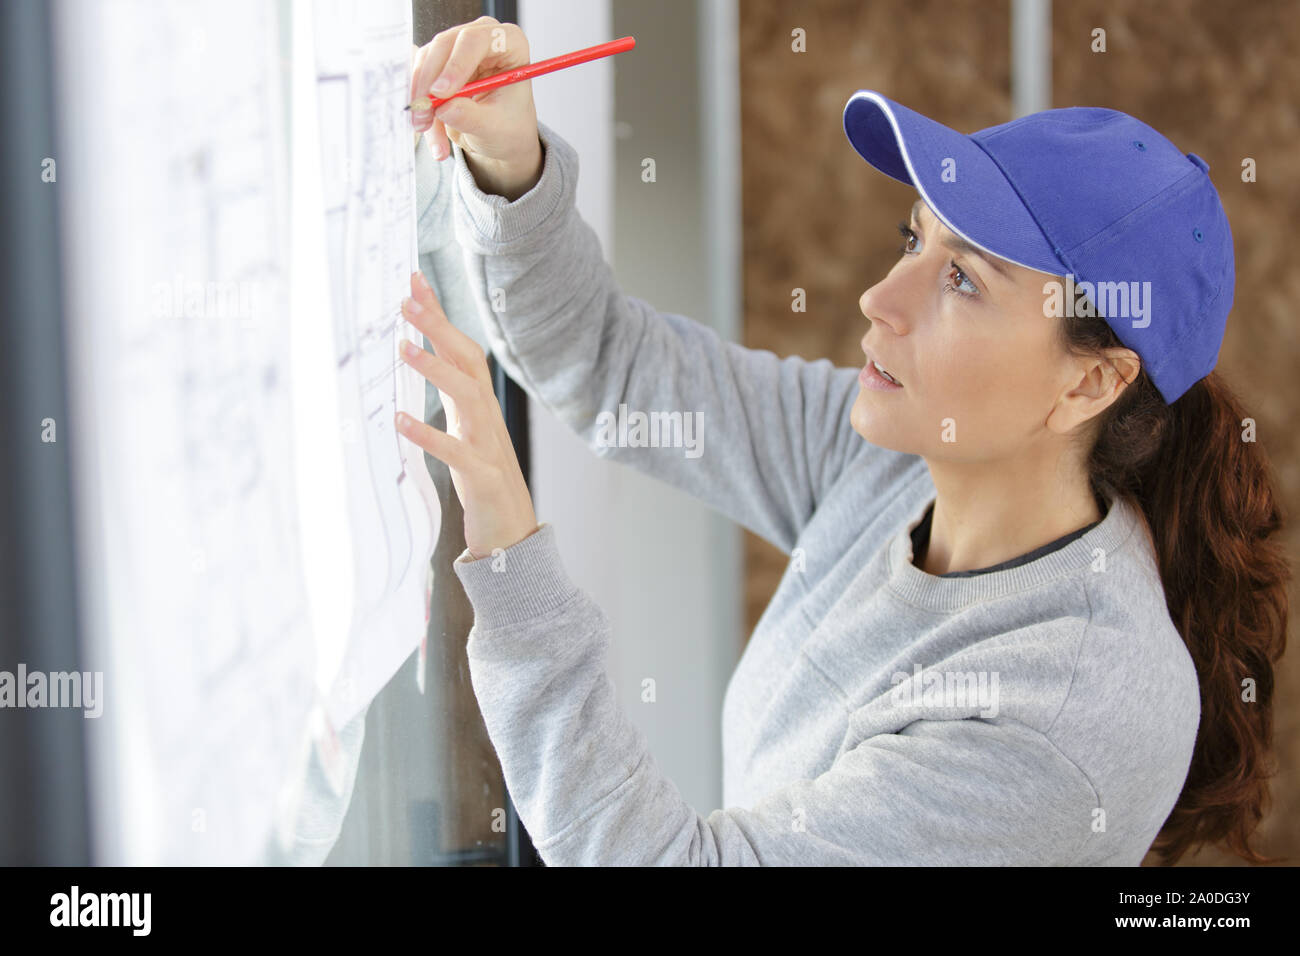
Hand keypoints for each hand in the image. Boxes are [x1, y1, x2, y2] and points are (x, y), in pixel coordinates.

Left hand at [395, 270, 538, 560]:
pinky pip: (456, 453)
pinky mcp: (484, 479)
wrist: (514, 538)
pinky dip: (429, 436)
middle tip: (407, 299)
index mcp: (479, 407)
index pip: (461, 349)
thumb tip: (419, 363)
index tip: (414, 282)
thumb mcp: (465, 434)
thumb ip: (449, 401)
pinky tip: (402, 423)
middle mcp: (486, 419)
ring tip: (402, 348)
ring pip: (468, 396)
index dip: (439, 316)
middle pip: (468, 360)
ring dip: (435, 370)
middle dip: (439, 327)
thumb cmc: (485, 484)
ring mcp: (489, 447)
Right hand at [409, 16, 542, 198]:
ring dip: (421, 96)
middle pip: (445, 45)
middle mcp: (482, 38)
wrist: (502, 137)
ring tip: (425, 127)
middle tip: (424, 115)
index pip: (476, 40)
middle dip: (430, 83)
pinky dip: (419, 103)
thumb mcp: (495, 128)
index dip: (456, 64)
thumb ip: (471, 117)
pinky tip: (426, 127)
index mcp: (510, 44)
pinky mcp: (439, 62)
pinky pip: (420, 77)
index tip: (441, 93)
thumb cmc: (510, 127)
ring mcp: (458, 47)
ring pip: (426, 61)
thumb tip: (443, 108)